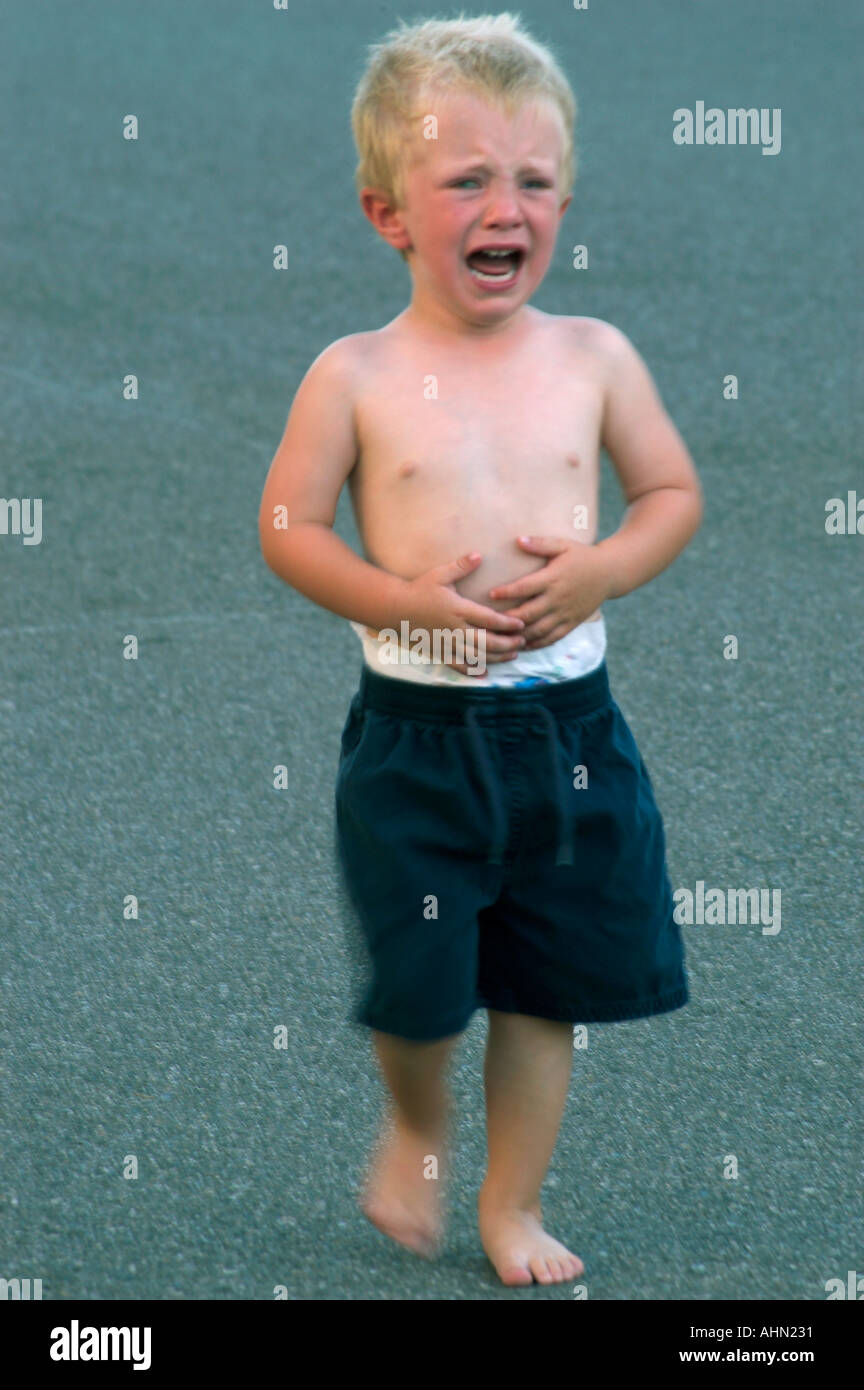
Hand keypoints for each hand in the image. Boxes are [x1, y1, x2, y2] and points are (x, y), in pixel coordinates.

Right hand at [367, 552, 525, 675]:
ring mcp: (447, 643)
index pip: (488, 619)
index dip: (507, 624)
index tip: (521, 624)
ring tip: (512, 655)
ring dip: (497, 657)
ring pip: (477, 656)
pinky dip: (473, 672)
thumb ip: (461, 566)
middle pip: (487, 641)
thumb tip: (479, 555)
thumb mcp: (440, 574)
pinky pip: (458, 666)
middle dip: (508, 643)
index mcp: (458, 609)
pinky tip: (485, 674)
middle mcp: (454, 629)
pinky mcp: (439, 652)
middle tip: (522, 642)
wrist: (394, 609)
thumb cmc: (418, 589)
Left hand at [487, 536, 612, 649]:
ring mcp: (565, 613)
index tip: (491, 594)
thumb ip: (540, 544)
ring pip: (538, 630)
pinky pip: (552, 638)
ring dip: (519, 636)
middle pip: (528, 614)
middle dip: (507, 620)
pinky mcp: (571, 623)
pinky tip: (522, 646)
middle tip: (488, 624)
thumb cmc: (582, 556)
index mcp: (553, 578)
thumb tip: (518, 540)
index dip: (507, 592)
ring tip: (500, 638)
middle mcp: (558, 598)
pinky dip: (536, 644)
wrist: (611, 573)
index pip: (526, 587)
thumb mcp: (563, 545)